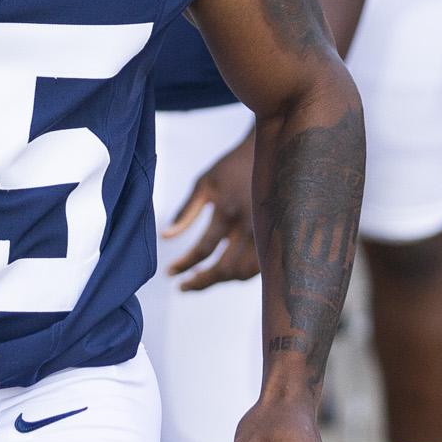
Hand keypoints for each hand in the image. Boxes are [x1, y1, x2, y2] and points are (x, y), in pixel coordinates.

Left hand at [165, 131, 259, 289]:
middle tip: (182, 286)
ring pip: (243, 273)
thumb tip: (165, 238)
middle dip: (200, 282)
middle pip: (224, 269)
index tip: (169, 273)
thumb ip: (185, 212)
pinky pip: (259, 268)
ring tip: (199, 278)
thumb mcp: (204, 183)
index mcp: (227, 211)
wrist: (271, 154)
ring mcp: (266, 234)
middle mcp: (249, 226)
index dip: (183, 265)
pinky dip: (239, 274)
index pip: (202, 250)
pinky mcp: (276, 238)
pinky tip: (222, 271)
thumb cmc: (231, 168)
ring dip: (220, 281)